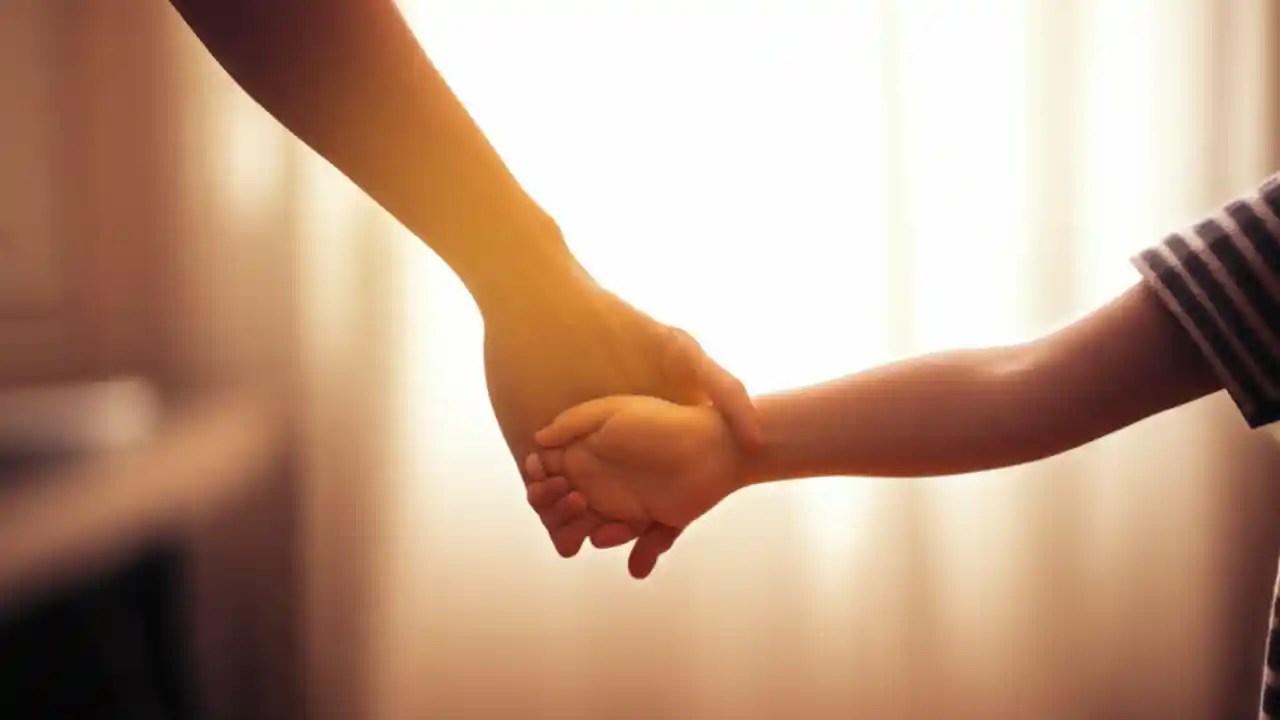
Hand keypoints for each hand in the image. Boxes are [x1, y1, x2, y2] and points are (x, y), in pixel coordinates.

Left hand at [480, 256, 758, 574]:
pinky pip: (542, 492)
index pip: (658, 484)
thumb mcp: (685, 351)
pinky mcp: (533, 444)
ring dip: (583, 527)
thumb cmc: (617, 323)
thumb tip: (759, 436)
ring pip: (577, 504)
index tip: (664, 529)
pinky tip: (563, 536)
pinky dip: (550, 520)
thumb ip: (727, 391)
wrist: (547, 304)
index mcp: (639, 430)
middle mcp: (606, 444)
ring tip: (595, 538)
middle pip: (615, 502)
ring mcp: (569, 446)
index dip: (663, 514)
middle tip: (617, 537)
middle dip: (617, 528)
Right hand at [528, 396, 744, 529]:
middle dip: (557, 513)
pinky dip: (638, 555)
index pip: (546, 477)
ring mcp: (624, 506)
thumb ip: (572, 423)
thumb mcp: (610, 412)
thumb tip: (537, 438)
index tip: (550, 479)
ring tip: (614, 525)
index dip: (539, 483)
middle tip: (580, 499)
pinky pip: (636, 548)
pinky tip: (639, 541)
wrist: (714, 446)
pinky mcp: (653, 524)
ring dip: (590, 535)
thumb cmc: (660, 423)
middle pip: (558, 511)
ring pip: (588, 535)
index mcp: (585, 455)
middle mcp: (599, 483)